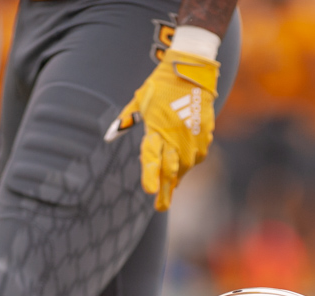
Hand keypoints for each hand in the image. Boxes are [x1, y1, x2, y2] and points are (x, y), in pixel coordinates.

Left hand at [104, 48, 219, 210]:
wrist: (191, 70)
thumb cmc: (162, 84)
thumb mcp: (140, 99)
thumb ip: (126, 119)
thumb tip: (110, 136)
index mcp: (157, 128)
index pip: (152, 158)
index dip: (151, 176)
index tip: (150, 193)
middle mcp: (175, 136)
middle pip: (170, 170)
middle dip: (165, 191)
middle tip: (161, 207)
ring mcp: (192, 137)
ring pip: (185, 166)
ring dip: (177, 177)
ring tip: (171, 186)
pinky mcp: (205, 134)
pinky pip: (198, 156)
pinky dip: (190, 163)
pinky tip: (185, 165)